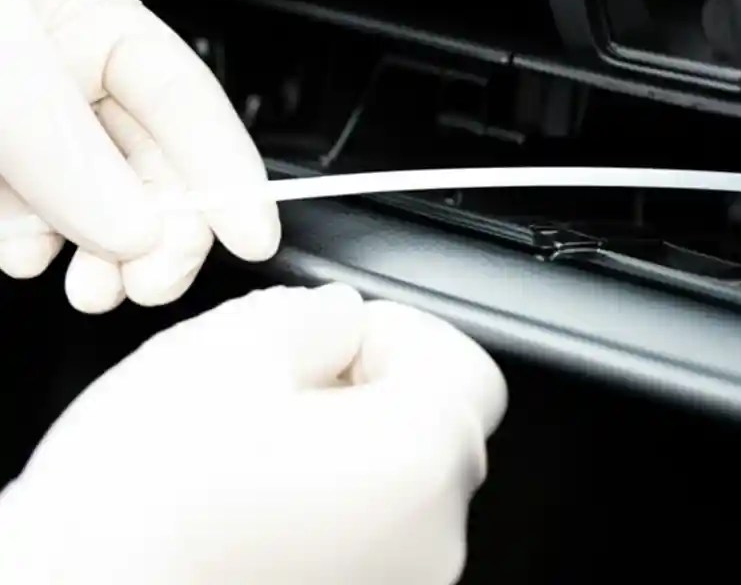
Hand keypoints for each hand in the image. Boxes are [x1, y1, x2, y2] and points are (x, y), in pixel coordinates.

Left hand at [0, 0, 278, 311]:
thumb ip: (58, 138)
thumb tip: (134, 220)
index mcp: (82, 15)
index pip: (185, 99)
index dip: (228, 169)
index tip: (254, 235)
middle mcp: (60, 74)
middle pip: (152, 164)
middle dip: (163, 228)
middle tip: (153, 278)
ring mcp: (21, 131)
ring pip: (100, 206)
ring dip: (106, 254)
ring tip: (94, 285)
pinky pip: (34, 227)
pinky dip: (39, 250)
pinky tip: (29, 253)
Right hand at [0, 284, 506, 583]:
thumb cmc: (141, 505)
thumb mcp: (227, 349)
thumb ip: (314, 315)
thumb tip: (340, 319)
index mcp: (421, 458)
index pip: (467, 367)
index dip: (400, 334)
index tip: (341, 335)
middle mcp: (430, 534)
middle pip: (434, 428)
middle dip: (368, 391)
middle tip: (284, 383)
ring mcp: (398, 583)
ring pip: (396, 487)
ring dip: (343, 452)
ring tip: (251, 448)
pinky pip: (364, 540)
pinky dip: (323, 510)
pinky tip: (249, 502)